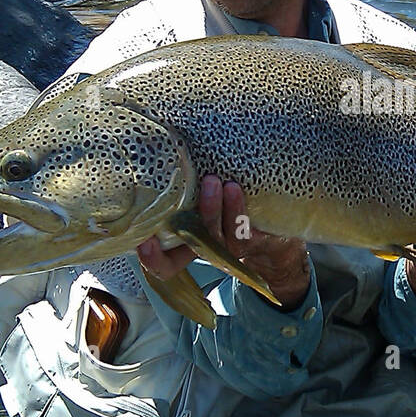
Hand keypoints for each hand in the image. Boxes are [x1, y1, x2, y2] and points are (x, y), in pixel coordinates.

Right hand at [137, 175, 311, 310]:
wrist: (271, 231)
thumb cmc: (222, 209)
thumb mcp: (195, 204)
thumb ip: (176, 193)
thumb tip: (155, 152)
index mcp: (183, 247)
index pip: (162, 264)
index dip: (151, 258)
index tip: (143, 242)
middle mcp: (203, 249)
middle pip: (183, 254)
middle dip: (176, 235)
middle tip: (169, 206)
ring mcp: (226, 246)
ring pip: (214, 235)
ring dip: (212, 208)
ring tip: (213, 181)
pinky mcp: (249, 238)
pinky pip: (241, 227)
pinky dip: (237, 207)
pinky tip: (234, 188)